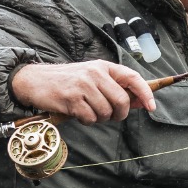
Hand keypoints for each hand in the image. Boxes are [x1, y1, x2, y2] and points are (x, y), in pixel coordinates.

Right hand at [11, 61, 156, 124]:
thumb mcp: (92, 78)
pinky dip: (86, 120)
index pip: (132, 78)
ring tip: (88, 111)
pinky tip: (77, 112)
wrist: (35, 80)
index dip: (145, 93)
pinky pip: (90, 118)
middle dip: (119, 114)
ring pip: (106, 112)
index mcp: (103, 66)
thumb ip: (114, 88)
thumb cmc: (67, 81)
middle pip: (121, 101)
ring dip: (100, 119)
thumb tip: (140, 102)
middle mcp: (95, 73)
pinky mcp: (71, 99)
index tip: (152, 107)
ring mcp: (83, 86)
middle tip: (110, 116)